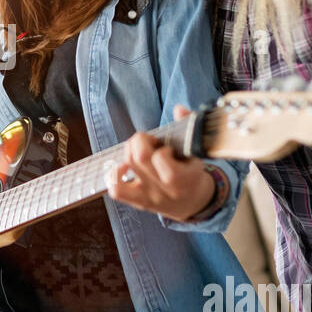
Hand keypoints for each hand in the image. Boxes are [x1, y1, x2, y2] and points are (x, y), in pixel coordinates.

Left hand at [106, 105, 216, 221]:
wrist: (193, 202)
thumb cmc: (192, 172)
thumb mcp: (196, 152)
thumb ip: (188, 128)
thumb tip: (178, 109)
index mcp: (183, 179)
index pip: (160, 158)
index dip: (161, 147)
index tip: (167, 148)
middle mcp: (165, 190)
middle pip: (139, 158)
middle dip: (140, 141)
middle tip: (150, 143)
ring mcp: (150, 197)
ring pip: (127, 167)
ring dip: (130, 151)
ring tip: (141, 151)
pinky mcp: (138, 202)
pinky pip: (118, 190)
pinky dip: (115, 175)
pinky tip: (126, 167)